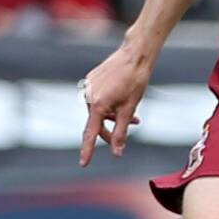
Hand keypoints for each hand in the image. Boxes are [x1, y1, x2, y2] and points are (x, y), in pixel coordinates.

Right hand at [79, 43, 151, 165]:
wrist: (135, 54)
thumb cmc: (135, 80)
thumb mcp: (130, 109)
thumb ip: (121, 132)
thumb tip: (116, 152)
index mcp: (97, 105)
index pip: (91, 133)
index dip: (88, 150)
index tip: (83, 164)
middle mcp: (88, 96)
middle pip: (97, 122)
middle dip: (112, 129)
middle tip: (130, 129)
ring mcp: (88, 87)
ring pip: (99, 111)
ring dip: (114, 116)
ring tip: (134, 115)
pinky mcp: (91, 79)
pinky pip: (98, 98)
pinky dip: (110, 104)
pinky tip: (124, 97)